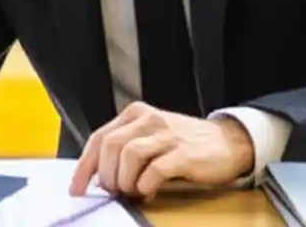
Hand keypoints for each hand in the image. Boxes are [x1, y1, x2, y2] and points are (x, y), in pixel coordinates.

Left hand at [69, 101, 254, 198]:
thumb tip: (97, 177)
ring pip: (129, 155)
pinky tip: (149, 190)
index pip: (99, 138)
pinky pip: (155, 169)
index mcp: (135, 114)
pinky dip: (146, 184)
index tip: (77, 188)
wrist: (228, 143)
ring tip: (133, 191)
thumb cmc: (184, 144)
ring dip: (125, 181)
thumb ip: (125, 149)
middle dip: (106, 175)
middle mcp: (149, 120)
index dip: (84, 166)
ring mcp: (167, 135)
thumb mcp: (150, 137)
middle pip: (110, 146)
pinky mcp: (184, 153)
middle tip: (114, 191)